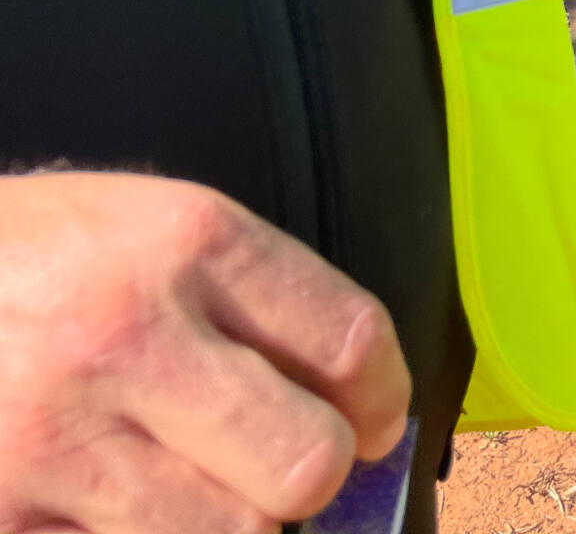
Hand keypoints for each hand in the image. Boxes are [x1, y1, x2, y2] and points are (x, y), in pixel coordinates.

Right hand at [0, 172, 411, 532]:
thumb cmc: (36, 259)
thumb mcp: (151, 226)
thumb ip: (260, 306)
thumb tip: (363, 409)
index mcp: (185, 244)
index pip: (351, 344)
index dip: (383, 399)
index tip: (373, 417)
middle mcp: (121, 337)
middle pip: (304, 464)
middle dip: (310, 474)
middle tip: (278, 461)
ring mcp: (48, 439)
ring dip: (226, 522)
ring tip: (187, 483)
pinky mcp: (0, 519)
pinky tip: (112, 505)